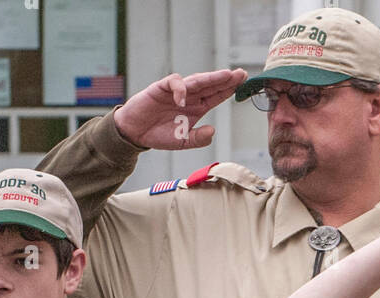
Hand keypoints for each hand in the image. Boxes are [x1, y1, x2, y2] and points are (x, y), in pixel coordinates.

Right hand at [112, 69, 247, 150]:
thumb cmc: (159, 134)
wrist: (136, 132)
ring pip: (196, 80)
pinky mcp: (161, 88)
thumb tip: (212, 132)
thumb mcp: (182, 142)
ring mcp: (176, 91)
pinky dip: (179, 90)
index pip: (216, 95)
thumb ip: (198, 139)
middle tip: (241, 74)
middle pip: (210, 84)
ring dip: (211, 78)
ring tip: (225, 76)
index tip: (243, 83)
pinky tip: (181, 100)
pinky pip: (174, 83)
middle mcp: (190, 96)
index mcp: (197, 107)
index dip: (229, 89)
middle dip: (226, 78)